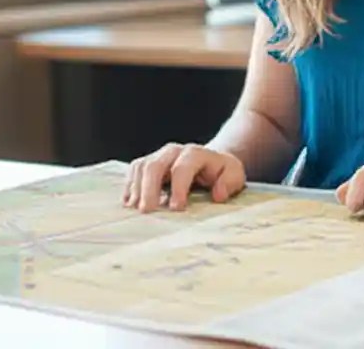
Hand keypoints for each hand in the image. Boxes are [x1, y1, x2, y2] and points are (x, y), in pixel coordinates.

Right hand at [123, 143, 245, 212]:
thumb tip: (219, 194)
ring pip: (141, 167)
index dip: (178, 187)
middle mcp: (174, 151)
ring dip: (136, 188)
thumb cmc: (222, 172)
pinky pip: (134, 170)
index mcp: (196, 154)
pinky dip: (130, 186)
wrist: (211, 162)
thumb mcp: (234, 175)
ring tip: (135, 209)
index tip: (176, 208)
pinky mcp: (149, 163)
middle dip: (149, 188)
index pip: (183, 168)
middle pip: (155, 165)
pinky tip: (129, 202)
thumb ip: (229, 182)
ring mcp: (159, 156)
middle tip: (146, 211)